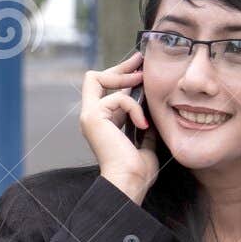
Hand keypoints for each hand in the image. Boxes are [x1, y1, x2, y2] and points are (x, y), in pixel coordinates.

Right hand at [80, 51, 160, 201]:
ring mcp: (89, 116)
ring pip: (97, 79)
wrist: (129, 182)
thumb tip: (151, 112)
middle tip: (140, 59)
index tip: (140, 69)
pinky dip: (134, 107)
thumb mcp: (144, 141)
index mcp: (102, 123)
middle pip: (94, 77)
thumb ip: (142, 124)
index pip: (104, 89)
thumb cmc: (137, 170)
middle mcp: (91, 117)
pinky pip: (117, 98)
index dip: (121, 76)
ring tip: (144, 85)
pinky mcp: (93, 117)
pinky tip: (143, 125)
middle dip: (119, 67)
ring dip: (126, 80)